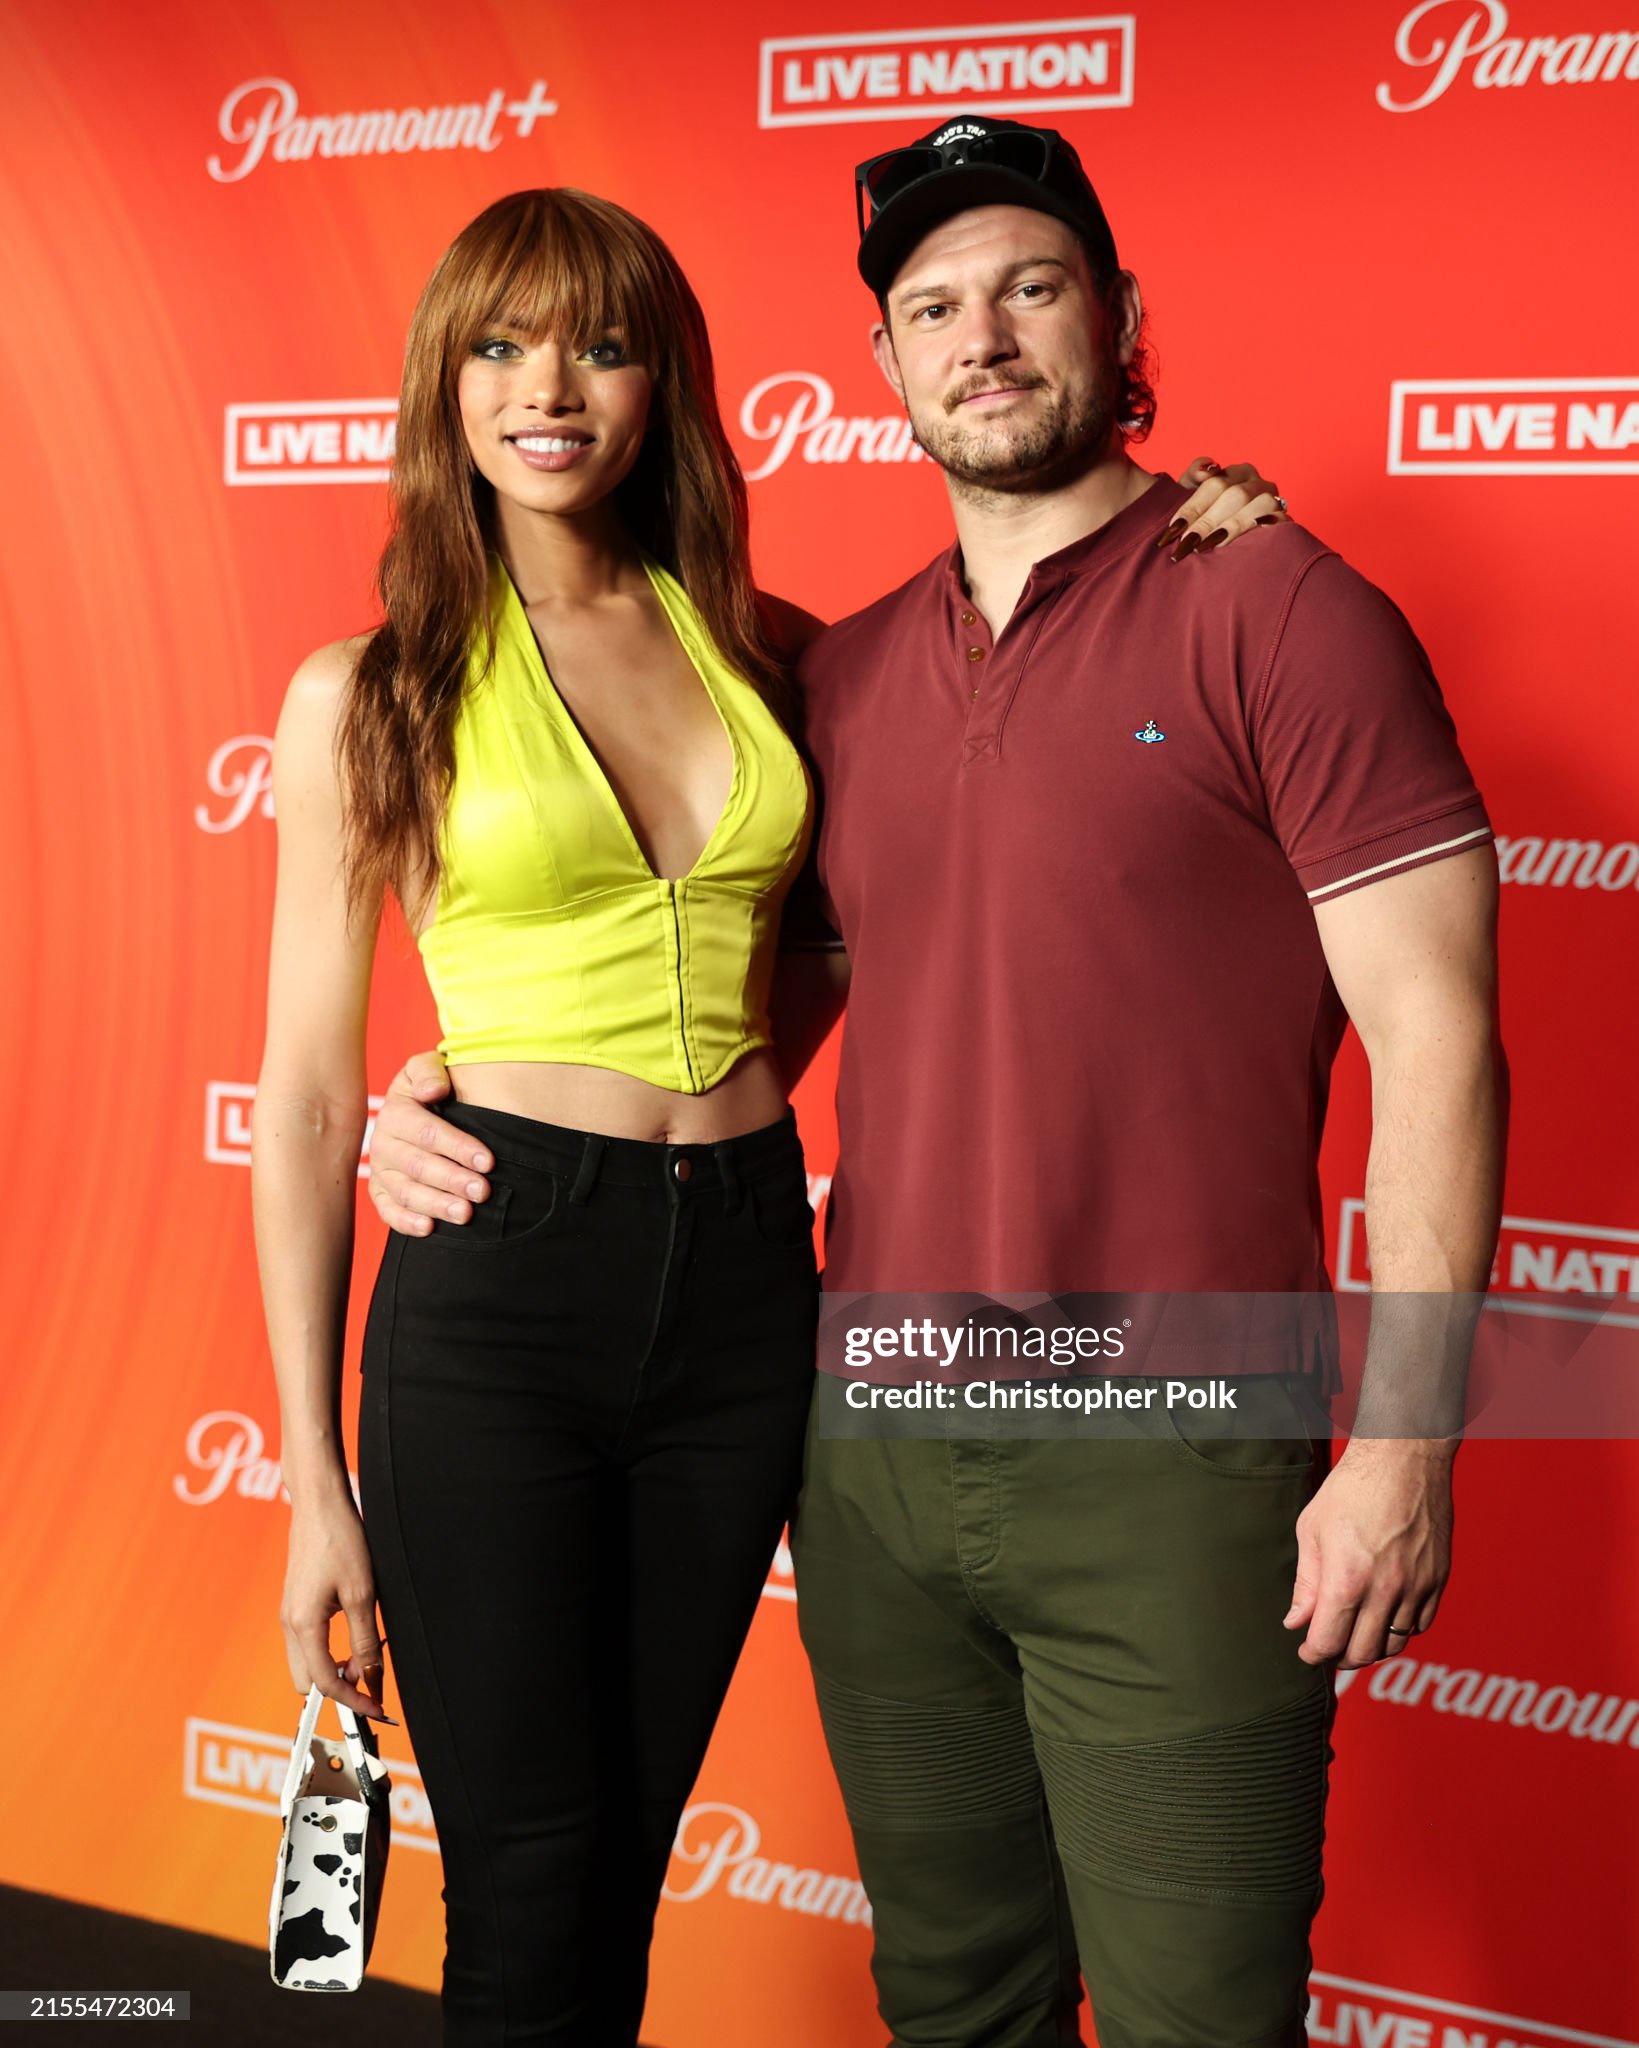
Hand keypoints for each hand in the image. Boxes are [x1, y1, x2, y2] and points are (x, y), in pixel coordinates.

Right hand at [281, 1498, 397, 1722]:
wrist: (319, 1503)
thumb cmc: (340, 1540)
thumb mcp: (362, 1594)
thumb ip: (364, 1641)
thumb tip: (369, 1679)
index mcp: (303, 1626)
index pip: (325, 1684)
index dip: (353, 1701)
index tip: (377, 1709)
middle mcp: (289, 1624)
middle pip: (307, 1681)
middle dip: (338, 1689)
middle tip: (371, 1679)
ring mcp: (289, 1613)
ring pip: (306, 1662)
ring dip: (334, 1668)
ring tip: (366, 1656)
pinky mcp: (295, 1602)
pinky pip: (306, 1642)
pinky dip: (327, 1650)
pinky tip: (352, 1634)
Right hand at [366, 1049, 491, 1234]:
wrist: (416, 1106)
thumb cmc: (432, 1087)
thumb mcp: (427, 1068)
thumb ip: (428, 1071)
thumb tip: (433, 1090)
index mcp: (397, 1113)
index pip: (428, 1132)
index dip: (458, 1147)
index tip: (487, 1161)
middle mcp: (384, 1143)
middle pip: (419, 1166)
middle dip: (453, 1180)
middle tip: (481, 1191)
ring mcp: (381, 1170)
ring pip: (406, 1192)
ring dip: (436, 1204)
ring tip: (464, 1214)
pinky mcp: (381, 1192)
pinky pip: (388, 1211)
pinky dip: (405, 1222)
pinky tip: (428, 1228)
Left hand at [1158, 456, 1288, 561]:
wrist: (1235, 549)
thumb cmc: (1210, 520)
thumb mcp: (1195, 498)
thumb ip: (1192, 477)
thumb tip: (1207, 471)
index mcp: (1236, 473)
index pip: (1215, 483)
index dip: (1193, 506)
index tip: (1174, 529)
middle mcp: (1258, 483)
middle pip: (1235, 494)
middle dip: (1208, 520)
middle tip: (1188, 543)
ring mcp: (1275, 501)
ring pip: (1259, 504)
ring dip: (1233, 525)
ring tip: (1211, 545)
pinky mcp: (1286, 521)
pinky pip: (1279, 521)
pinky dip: (1262, 530)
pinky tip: (1242, 543)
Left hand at [1283, 1438, 1453, 1667]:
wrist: (1403, 1459)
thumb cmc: (1352, 1488)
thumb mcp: (1312, 1530)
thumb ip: (1306, 1582)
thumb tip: (1295, 1621)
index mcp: (1348, 1578)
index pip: (1329, 1641)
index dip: (1313, 1654)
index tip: (1307, 1652)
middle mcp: (1386, 1590)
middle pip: (1363, 1652)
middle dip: (1340, 1657)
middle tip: (1329, 1646)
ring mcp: (1416, 1587)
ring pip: (1394, 1644)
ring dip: (1371, 1648)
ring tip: (1355, 1634)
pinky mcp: (1438, 1579)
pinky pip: (1420, 1625)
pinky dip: (1400, 1630)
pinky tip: (1384, 1617)